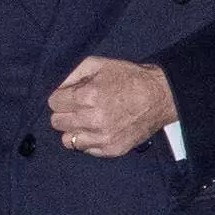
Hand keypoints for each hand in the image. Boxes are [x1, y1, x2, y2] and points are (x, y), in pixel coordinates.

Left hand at [48, 57, 176, 157]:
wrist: (161, 96)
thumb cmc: (129, 78)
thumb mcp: (98, 64)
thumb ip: (71, 73)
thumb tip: (54, 87)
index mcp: (87, 96)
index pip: (53, 102)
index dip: (62, 96)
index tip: (73, 95)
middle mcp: (93, 120)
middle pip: (57, 122)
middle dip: (66, 112)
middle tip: (81, 107)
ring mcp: (103, 137)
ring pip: (68, 139)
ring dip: (75, 129)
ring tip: (87, 120)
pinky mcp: (113, 149)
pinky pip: (85, 150)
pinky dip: (89, 141)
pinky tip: (99, 130)